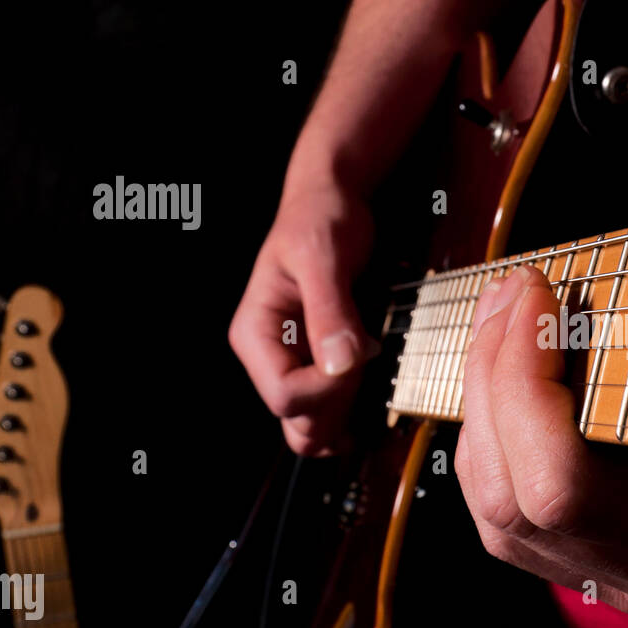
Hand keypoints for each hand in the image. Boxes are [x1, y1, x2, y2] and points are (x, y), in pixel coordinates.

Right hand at [229, 181, 378, 455]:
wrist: (332, 202)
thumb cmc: (319, 219)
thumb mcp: (323, 256)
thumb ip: (330, 308)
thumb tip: (341, 362)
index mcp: (255, 334)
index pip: (284, 395)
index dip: (327, 389)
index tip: (361, 352)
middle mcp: (268, 355)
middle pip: (295, 421)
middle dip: (337, 409)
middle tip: (369, 365)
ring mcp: (292, 363)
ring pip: (310, 425)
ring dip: (344, 417)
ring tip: (372, 377)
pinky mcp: (316, 364)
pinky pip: (327, 410)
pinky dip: (349, 412)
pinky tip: (371, 395)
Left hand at [455, 152, 627, 613]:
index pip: (564, 486)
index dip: (522, 385)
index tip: (535, 292)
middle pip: (516, 502)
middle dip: (491, 384)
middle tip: (511, 296)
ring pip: (504, 521)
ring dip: (487, 419)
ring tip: (507, 332)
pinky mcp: (623, 572)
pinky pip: (520, 530)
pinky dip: (500, 454)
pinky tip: (521, 390)